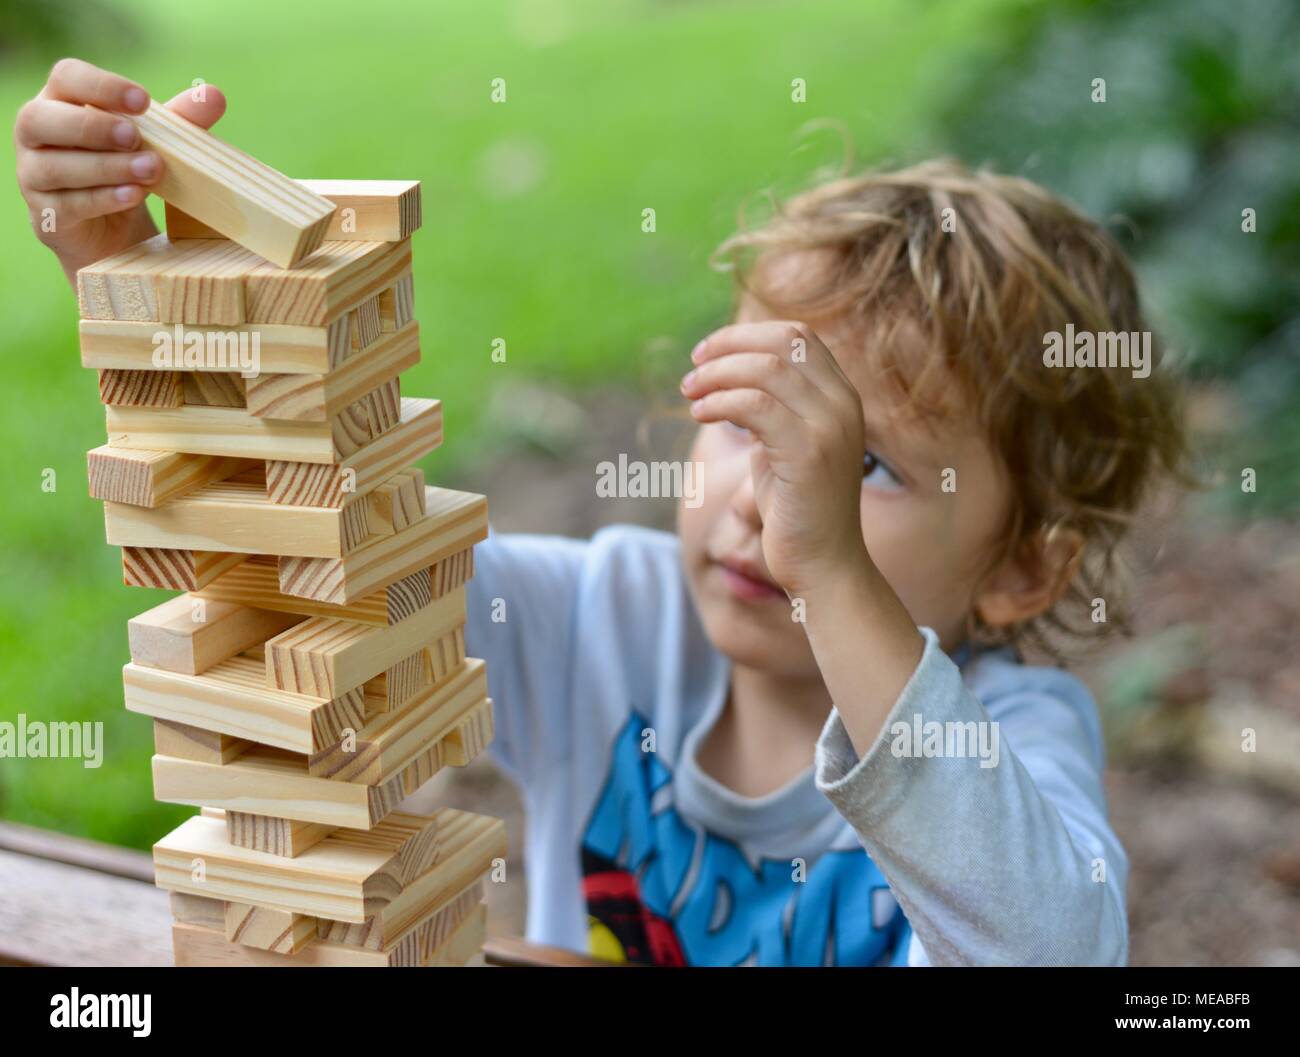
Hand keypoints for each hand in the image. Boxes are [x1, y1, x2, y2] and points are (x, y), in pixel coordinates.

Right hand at [14, 58, 226, 283]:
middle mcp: (35, 134)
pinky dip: (103, 199)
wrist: (114, 233)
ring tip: (150, 170)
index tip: (143, 101)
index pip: (66, 78)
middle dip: (92, 126)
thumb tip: (214, 96)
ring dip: (106, 166)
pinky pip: (67, 204)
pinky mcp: (46, 216)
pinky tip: (133, 195)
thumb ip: (181, 121)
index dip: (100, 86)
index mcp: (60, 102)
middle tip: (135, 137)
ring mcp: (33, 176)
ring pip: (55, 166)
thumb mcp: (159, 144)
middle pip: (41, 118)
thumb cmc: (129, 171)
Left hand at [681, 320, 870, 595]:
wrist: (824, 565)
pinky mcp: (810, 452)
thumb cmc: (796, 510)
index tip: (708, 354)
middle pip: (782, 341)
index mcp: (841, 397)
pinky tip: (700, 414)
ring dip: (717, 374)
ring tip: (689, 393)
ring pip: (765, 369)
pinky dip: (719, 402)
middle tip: (692, 368)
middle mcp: (843, 404)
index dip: (746, 336)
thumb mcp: (782, 448)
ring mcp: (830, 425)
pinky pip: (755, 405)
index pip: (796, 337)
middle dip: (728, 346)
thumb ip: (769, 410)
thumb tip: (728, 378)